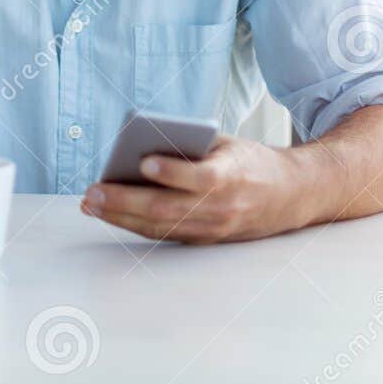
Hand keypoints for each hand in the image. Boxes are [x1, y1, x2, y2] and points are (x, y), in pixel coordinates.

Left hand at [81, 135, 304, 243]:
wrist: (291, 196)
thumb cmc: (249, 161)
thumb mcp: (227, 143)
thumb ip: (190, 146)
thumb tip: (140, 148)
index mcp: (233, 175)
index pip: (202, 177)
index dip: (173, 172)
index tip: (143, 161)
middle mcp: (223, 207)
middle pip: (169, 207)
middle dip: (126, 201)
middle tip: (93, 193)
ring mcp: (214, 228)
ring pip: (162, 227)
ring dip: (122, 217)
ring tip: (91, 204)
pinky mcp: (207, 240)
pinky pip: (165, 234)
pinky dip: (135, 225)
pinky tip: (110, 213)